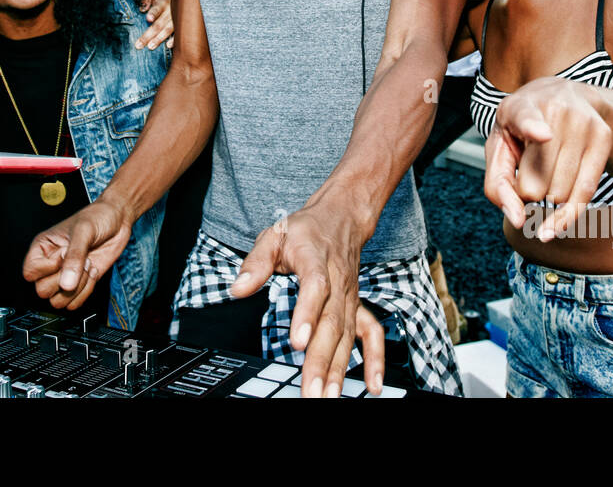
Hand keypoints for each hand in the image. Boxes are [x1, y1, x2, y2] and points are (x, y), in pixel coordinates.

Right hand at [22, 198, 130, 309]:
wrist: (117, 221)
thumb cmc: (97, 217)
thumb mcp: (83, 231)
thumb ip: (74, 257)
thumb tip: (66, 284)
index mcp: (42, 248)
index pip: (30, 272)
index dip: (47, 268)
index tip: (64, 253)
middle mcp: (50, 265)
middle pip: (42, 291)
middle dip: (65, 279)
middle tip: (80, 259)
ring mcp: (65, 276)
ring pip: (58, 301)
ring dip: (77, 288)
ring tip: (88, 266)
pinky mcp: (80, 284)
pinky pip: (74, 303)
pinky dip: (86, 292)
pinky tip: (93, 272)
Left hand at [136, 0, 173, 49]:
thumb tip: (141, 9)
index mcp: (163, 3)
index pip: (157, 9)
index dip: (153, 13)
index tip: (148, 19)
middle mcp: (170, 11)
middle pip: (159, 24)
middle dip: (149, 35)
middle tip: (140, 44)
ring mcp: (177, 19)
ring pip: (168, 30)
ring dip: (159, 39)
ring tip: (151, 46)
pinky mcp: (182, 25)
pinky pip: (178, 33)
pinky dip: (174, 40)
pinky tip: (168, 45)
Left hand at [229, 203, 384, 397]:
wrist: (341, 216)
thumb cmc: (305, 230)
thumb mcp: (273, 235)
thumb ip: (255, 263)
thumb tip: (237, 289)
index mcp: (315, 259)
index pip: (315, 287)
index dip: (307, 314)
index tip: (297, 343)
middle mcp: (338, 281)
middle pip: (331, 322)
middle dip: (321, 360)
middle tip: (311, 391)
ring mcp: (350, 296)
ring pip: (347, 335)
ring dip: (339, 368)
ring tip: (327, 396)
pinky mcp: (357, 305)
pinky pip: (371, 333)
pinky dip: (374, 359)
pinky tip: (372, 385)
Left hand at [484, 77, 611, 241]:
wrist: (566, 96)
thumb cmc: (522, 131)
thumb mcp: (499, 148)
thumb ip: (498, 185)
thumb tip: (518, 219)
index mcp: (520, 107)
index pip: (526, 119)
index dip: (533, 128)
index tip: (543, 135)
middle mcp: (555, 109)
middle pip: (537, 181)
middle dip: (527, 191)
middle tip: (528, 171)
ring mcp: (583, 122)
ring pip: (561, 192)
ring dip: (547, 198)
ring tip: (545, 174)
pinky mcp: (603, 137)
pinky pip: (587, 191)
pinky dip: (568, 215)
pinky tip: (555, 226)